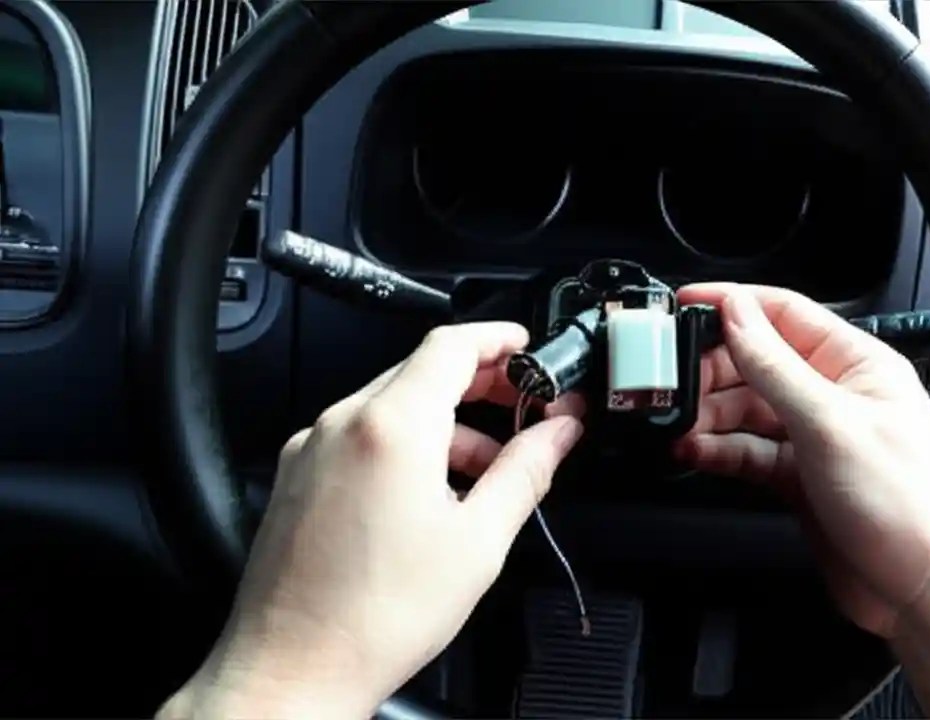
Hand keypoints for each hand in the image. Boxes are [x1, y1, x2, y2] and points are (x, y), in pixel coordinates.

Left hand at [159, 322, 582, 719]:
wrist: (294, 670)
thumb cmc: (374, 618)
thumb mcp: (479, 541)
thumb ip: (525, 472)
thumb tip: (558, 433)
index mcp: (391, 428)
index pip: (450, 345)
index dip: (498, 338)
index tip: (525, 347)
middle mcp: (341, 426)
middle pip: (420, 371)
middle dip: (479, 383)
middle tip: (522, 406)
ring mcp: (311, 450)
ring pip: (389, 406)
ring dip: (443, 421)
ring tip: (483, 468)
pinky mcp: (294, 477)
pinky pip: (359, 437)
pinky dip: (403, 445)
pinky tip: (431, 491)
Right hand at [675, 284, 929, 637]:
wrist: (926, 590)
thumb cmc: (910, 505)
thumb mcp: (831, 423)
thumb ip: (776, 368)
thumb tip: (737, 313)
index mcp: (857, 364)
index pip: (785, 314)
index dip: (734, 304)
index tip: (687, 303)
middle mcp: (837, 396)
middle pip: (759, 362)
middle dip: (714, 369)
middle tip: (677, 382)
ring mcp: (818, 439)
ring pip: (749, 410)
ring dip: (711, 415)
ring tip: (682, 423)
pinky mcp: (802, 480)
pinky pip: (751, 453)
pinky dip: (722, 451)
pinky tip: (696, 452)